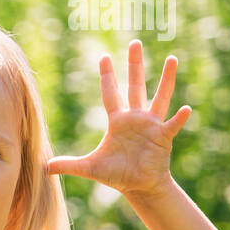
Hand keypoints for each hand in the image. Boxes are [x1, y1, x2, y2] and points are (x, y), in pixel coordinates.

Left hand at [46, 40, 191, 196]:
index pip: (110, 92)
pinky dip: (179, 118)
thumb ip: (68, 165)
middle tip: (134, 42)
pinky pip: (172, 124)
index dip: (107, 75)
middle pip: (135, 85)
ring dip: (166, 79)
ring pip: (159, 97)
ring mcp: (151, 125)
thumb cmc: (117, 174)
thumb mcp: (89, 168)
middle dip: (134, 64)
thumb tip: (44, 167)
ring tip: (172, 59)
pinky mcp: (163, 137)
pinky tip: (186, 108)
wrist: (139, 187)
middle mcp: (135, 118)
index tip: (104, 56)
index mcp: (117, 121)